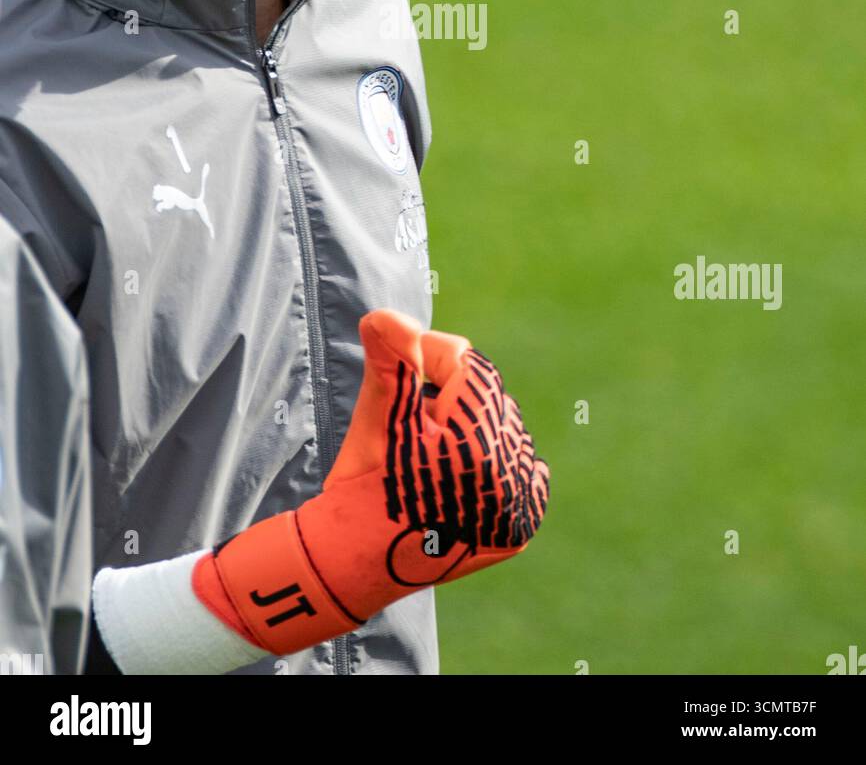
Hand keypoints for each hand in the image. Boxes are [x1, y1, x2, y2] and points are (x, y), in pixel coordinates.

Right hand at [200, 310, 549, 653]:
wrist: (357, 563)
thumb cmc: (362, 481)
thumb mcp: (377, 415)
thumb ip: (391, 358)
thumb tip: (384, 316)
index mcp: (474, 439)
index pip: (466, 363)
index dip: (430, 358)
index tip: (403, 377)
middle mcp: (507, 474)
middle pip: (486, 398)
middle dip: (450, 399)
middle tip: (411, 427)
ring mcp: (515, 505)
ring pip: (502, 431)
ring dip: (472, 430)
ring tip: (430, 456)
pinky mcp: (517, 528)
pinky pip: (519, 471)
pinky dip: (494, 464)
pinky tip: (459, 475)